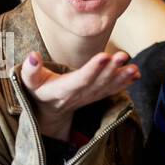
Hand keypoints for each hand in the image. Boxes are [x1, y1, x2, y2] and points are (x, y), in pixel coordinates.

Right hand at [18, 50, 139, 140]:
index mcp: (61, 90)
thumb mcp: (28, 81)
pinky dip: (124, 83)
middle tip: (122, 56)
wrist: (47, 109)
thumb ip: (30, 70)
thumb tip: (33, 55)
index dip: (92, 69)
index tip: (104, 55)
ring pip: (107, 88)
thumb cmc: (37, 90)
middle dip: (111, 70)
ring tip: (134, 68)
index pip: (79, 80)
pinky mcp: (95, 96)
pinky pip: (111, 91)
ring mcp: (88, 98)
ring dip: (121, 78)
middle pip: (97, 83)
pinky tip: (136, 74)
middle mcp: (78, 96)